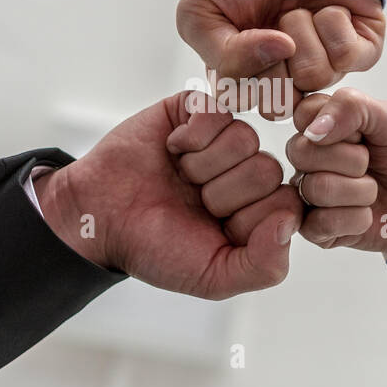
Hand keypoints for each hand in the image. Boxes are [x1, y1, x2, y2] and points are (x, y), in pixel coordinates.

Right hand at [33, 92, 300, 299]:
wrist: (98, 218)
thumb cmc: (156, 248)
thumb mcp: (214, 277)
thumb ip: (264, 265)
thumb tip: (288, 222)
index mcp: (259, 212)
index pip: (288, 204)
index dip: (248, 219)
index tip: (216, 228)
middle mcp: (247, 173)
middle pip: (267, 169)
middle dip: (221, 193)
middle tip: (191, 200)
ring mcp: (223, 139)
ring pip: (244, 138)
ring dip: (202, 164)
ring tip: (180, 176)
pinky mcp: (196, 111)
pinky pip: (217, 109)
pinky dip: (191, 134)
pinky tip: (173, 150)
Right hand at [176, 0, 384, 117]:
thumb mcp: (201, 12)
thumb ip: (220, 57)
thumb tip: (277, 59)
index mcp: (247, 71)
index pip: (244, 104)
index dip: (243, 79)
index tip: (238, 43)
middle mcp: (287, 72)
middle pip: (282, 102)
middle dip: (273, 62)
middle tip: (272, 28)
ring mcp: (326, 59)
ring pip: (316, 79)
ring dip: (302, 36)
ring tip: (296, 8)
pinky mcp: (362, 43)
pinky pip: (351, 58)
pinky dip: (334, 28)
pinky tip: (326, 7)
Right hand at [286, 89, 386, 255]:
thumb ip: (351, 106)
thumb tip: (315, 128)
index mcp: (322, 127)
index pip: (303, 115)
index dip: (338, 125)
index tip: (362, 134)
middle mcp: (310, 160)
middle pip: (302, 152)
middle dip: (351, 160)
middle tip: (371, 165)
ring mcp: (310, 195)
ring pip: (315, 188)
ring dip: (360, 191)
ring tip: (374, 191)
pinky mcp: (317, 230)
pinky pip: (319, 223)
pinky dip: (355, 219)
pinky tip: (367, 215)